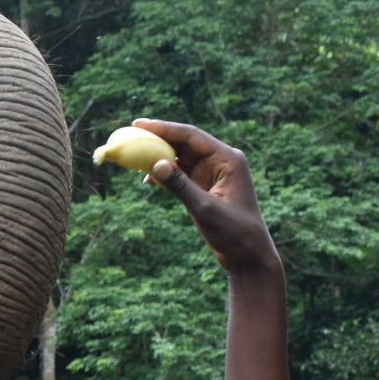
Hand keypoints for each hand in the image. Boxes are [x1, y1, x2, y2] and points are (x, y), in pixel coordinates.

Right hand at [132, 119, 280, 276]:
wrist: (248, 255)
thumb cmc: (234, 232)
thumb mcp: (205, 208)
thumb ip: (180, 186)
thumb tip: (154, 164)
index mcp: (227, 158)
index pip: (191, 136)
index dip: (164, 128)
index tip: (138, 124)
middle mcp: (220, 161)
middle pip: (184, 143)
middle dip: (158, 139)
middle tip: (130, 135)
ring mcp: (212, 173)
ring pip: (180, 158)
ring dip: (158, 156)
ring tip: (133, 155)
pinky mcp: (204, 187)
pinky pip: (181, 174)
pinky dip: (164, 174)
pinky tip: (147, 179)